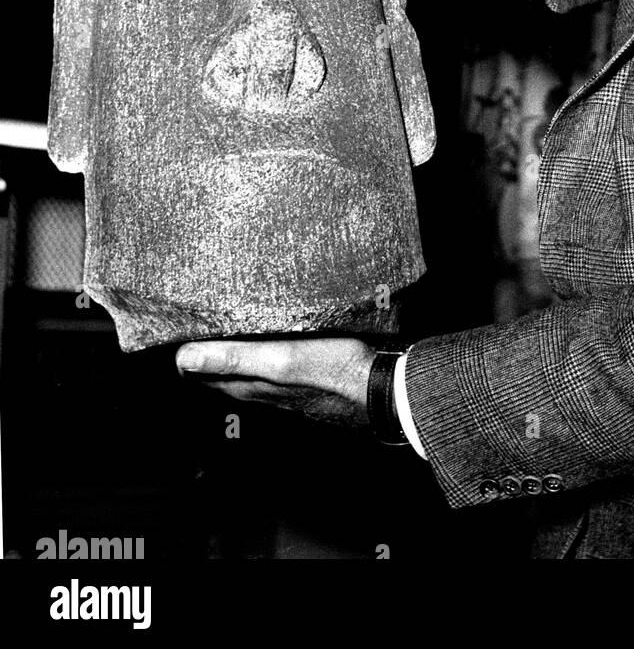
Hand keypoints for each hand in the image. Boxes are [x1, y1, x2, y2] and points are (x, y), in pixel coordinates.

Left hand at [175, 337, 375, 426]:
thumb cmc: (334, 372)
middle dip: (202, 352)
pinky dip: (255, 353)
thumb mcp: (281, 360)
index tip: (172, 327)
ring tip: (217, 327)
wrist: (382, 392)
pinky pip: (268, 367)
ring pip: (243, 371)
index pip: (199, 373)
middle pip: (219, 373)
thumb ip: (235, 358)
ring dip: (228, 353)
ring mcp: (283, 388)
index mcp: (249, 386)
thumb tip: (182, 358)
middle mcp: (261, 391)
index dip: (185, 353)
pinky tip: (264, 337)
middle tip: (189, 321)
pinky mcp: (304, 380)